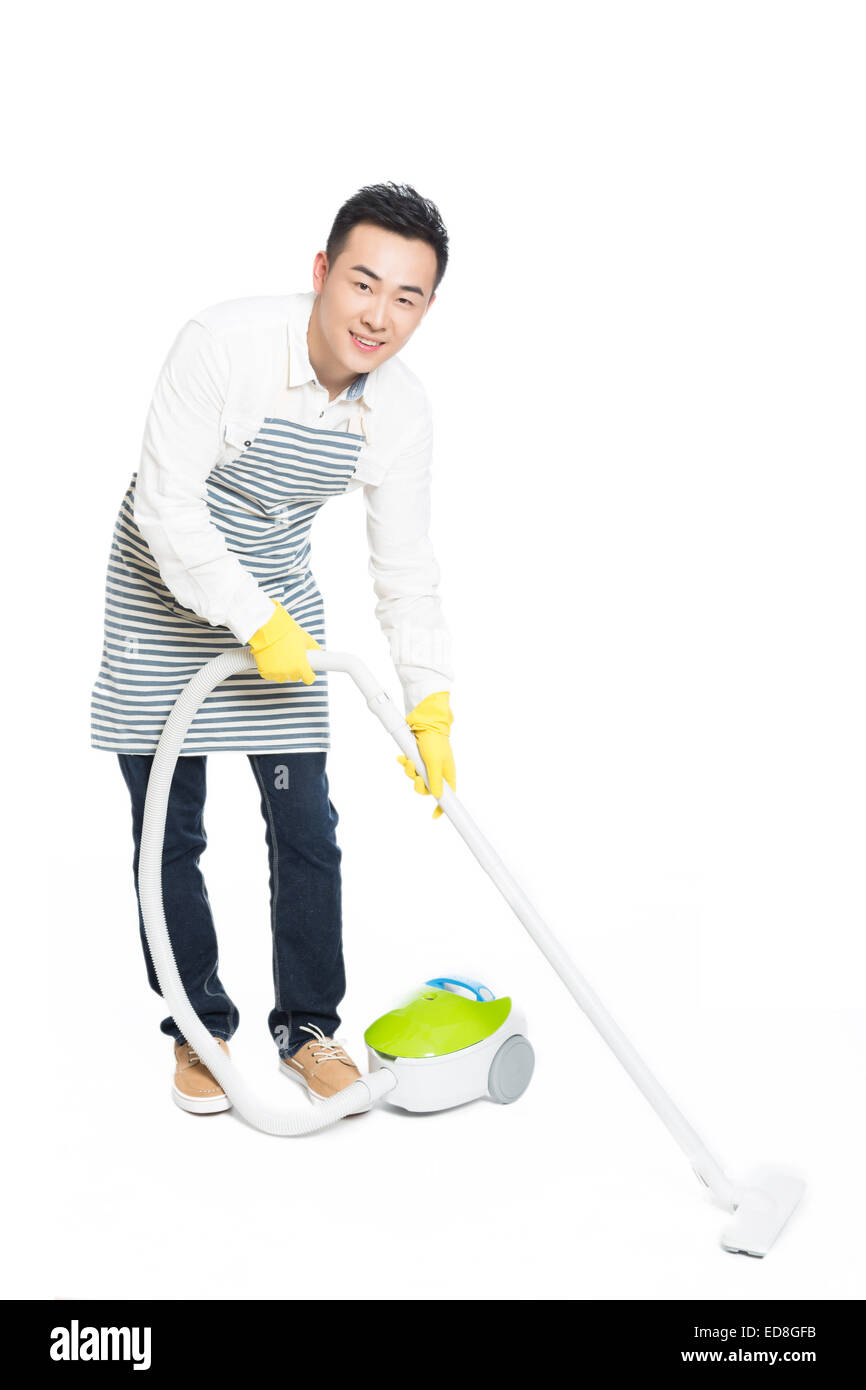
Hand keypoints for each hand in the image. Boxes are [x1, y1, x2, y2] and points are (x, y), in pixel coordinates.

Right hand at [248, 599, 320, 683]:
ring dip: (283, 671)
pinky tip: (272, 660)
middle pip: (295, 677)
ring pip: (283, 677)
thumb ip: (313, 648)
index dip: (309, 675)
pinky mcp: (265, 672)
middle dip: (296, 670)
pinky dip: (271, 670)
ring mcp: (276, 673)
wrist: (268, 628)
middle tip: (293, 659)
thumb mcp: (305, 639)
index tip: (308, 671)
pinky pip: (270, 675)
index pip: (309, 679)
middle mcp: (289, 672)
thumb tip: (318, 652)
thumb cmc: (287, 632)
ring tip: (281, 658)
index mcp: (301, 667)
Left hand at [397, 691, 455, 819]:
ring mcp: (427, 764)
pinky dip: (404, 763)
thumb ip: (435, 781)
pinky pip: (410, 766)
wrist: (425, 721)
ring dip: (409, 771)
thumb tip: (437, 797)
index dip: (442, 806)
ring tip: (407, 760)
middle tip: (416, 776)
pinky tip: (401, 757)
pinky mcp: (417, 757)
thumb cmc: (434, 742)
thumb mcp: (434, 763)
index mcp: (447, 774)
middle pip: (426, 788)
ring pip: (415, 777)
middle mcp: (438, 770)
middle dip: (418, 784)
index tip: (435, 816)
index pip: (448, 795)